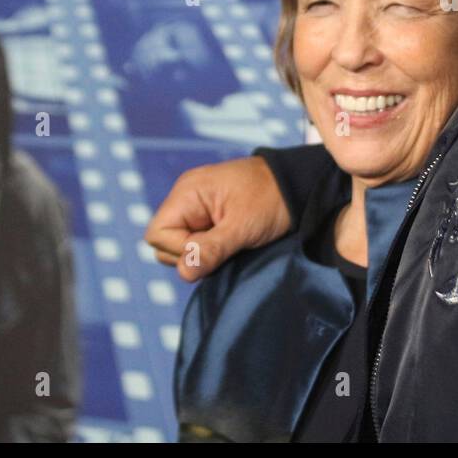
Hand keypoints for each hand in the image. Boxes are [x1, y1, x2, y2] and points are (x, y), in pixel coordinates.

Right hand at [144, 156, 290, 281]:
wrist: (300, 184)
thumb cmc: (272, 199)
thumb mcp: (243, 227)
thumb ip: (212, 250)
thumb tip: (183, 273)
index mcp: (187, 193)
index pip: (157, 234)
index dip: (180, 249)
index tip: (213, 246)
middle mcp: (187, 199)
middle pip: (165, 243)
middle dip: (192, 253)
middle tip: (225, 246)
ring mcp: (198, 208)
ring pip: (182, 245)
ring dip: (203, 253)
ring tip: (231, 243)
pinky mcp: (211, 218)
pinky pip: (198, 241)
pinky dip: (212, 248)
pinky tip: (232, 243)